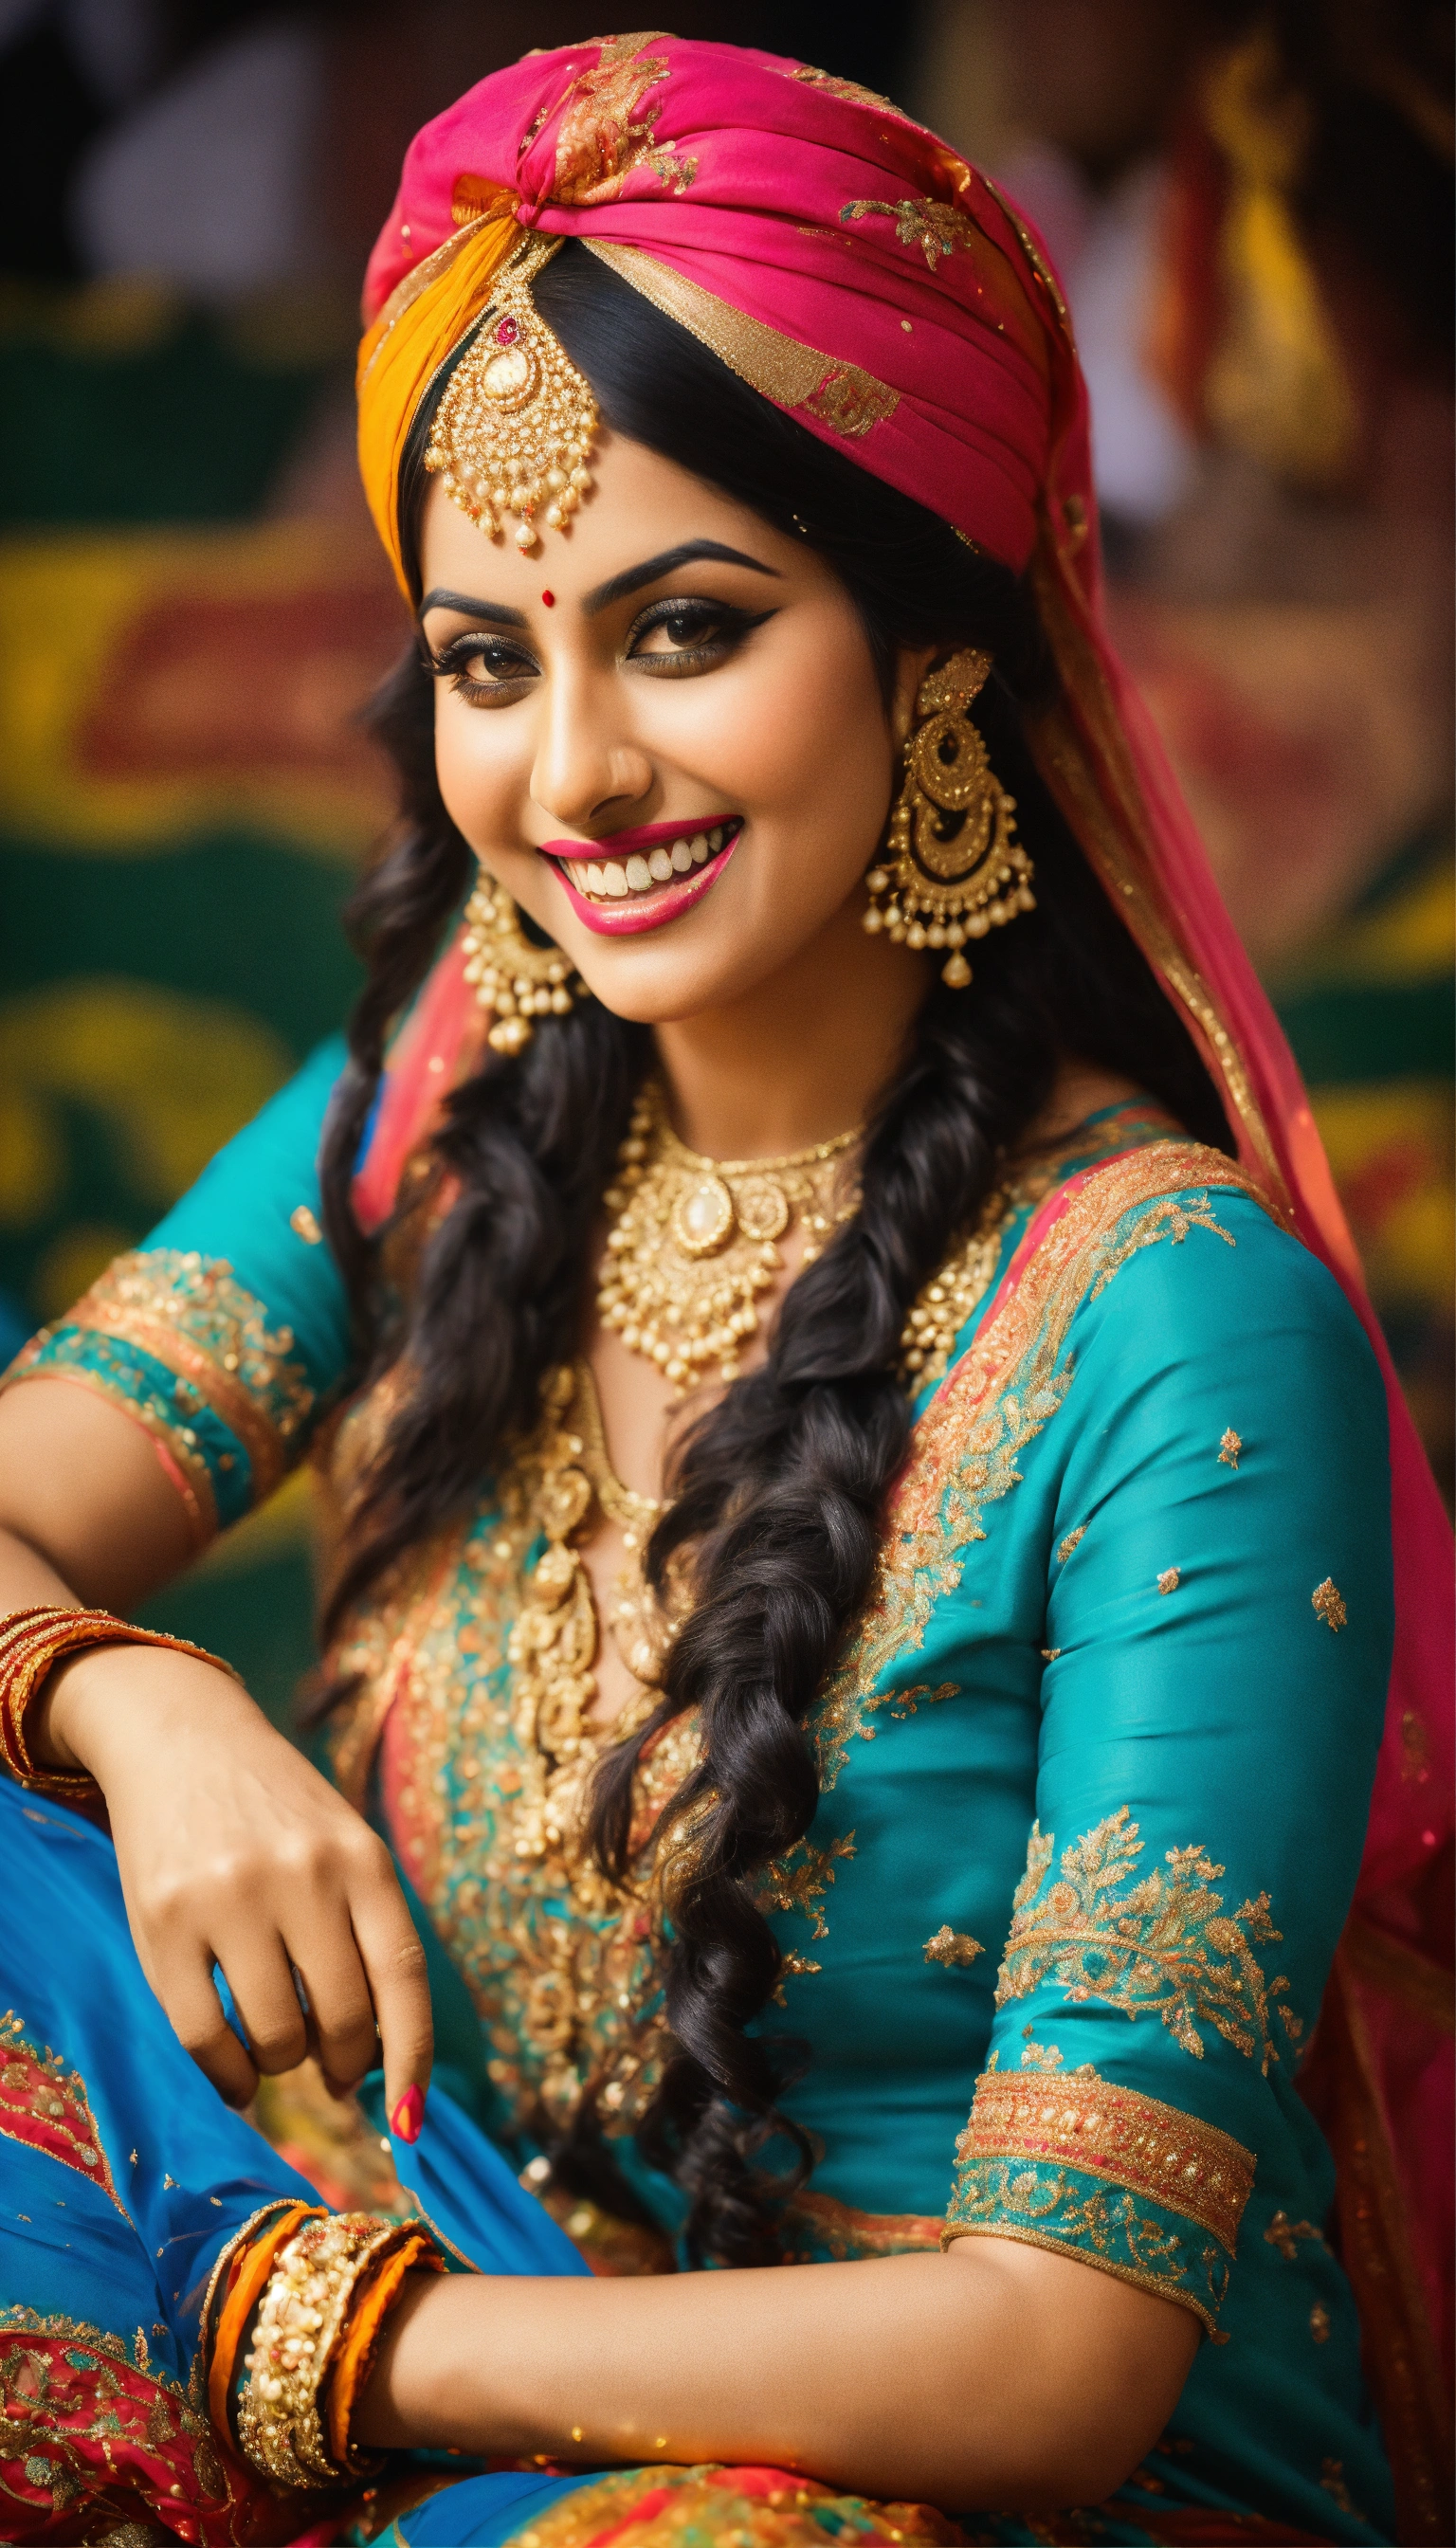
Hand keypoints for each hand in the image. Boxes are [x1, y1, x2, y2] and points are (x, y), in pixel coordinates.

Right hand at [40, 1642, 432, 2117]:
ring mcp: (230, 1897)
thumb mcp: (340, 1844)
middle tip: (335, 2070)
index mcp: (361, 1858)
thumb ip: (364, 1930)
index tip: (411, 2119)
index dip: (412, 2058)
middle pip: (342, 2018)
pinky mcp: (164, 1921)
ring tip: (280, 2049)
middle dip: (344, 2064)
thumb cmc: (275, 1811)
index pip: (402, 1976)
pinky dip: (227, 2076)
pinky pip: (205, 2037)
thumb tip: (377, 2058)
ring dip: (282, 2065)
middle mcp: (302, 1874)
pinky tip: (236, 2079)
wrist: (180, 1738)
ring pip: (275, 2036)